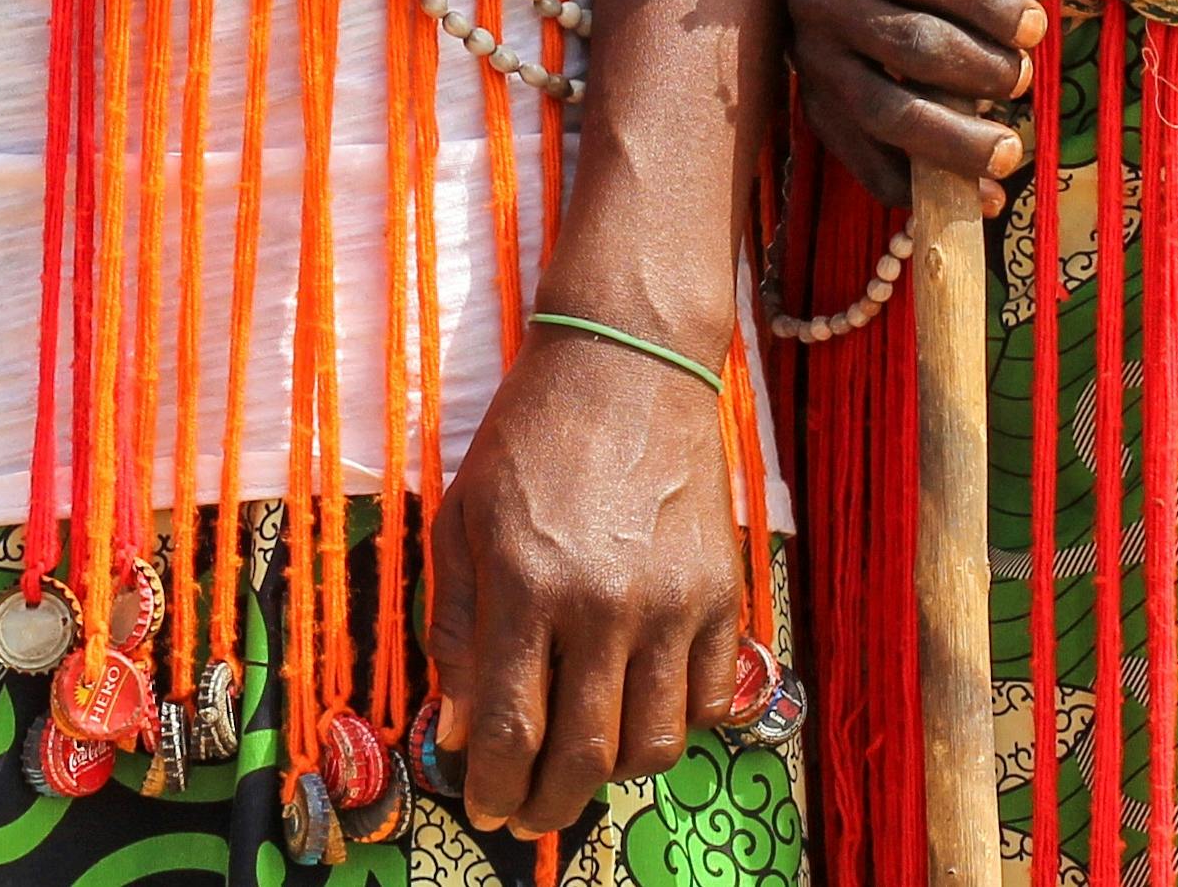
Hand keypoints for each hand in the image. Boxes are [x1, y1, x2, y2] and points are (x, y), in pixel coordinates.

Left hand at [424, 325, 741, 836]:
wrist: (627, 362)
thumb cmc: (530, 438)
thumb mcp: (462, 519)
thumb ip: (454, 629)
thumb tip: (458, 731)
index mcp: (526, 585)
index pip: (511, 731)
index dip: (493, 789)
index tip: (484, 811)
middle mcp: (603, 603)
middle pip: (583, 756)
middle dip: (548, 805)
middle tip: (529, 814)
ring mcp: (672, 603)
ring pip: (653, 745)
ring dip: (613, 775)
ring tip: (584, 761)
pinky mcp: (723, 593)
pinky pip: (709, 702)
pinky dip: (675, 727)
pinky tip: (641, 711)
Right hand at [783, 0, 1049, 206]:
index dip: (984, 4)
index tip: (1035, 27)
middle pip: (907, 45)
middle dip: (978, 70)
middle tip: (1021, 78)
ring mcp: (808, 57)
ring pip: (882, 111)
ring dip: (953, 140)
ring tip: (1008, 153)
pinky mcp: (813, 105)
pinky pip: (861, 157)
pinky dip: (917, 185)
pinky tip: (975, 196)